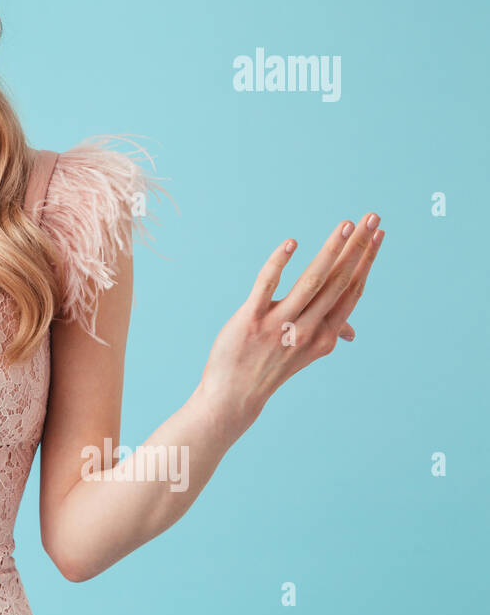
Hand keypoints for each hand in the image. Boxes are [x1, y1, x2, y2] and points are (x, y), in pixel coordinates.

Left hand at [200, 212, 383, 435]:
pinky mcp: (251, 320)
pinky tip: (291, 243)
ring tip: (347, 225)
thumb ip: (328, 333)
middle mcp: (308, 330)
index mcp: (326, 335)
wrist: (235, 397)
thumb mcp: (305, 353)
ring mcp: (280, 325)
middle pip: (339, 281)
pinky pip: (267, 286)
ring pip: (312, 281)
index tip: (378, 235)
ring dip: (331, 250)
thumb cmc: (269, 367)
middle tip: (373, 217)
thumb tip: (350, 331)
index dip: (366, 261)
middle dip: (358, 248)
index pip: (351, 290)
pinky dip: (279, 264)